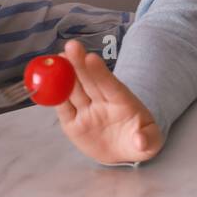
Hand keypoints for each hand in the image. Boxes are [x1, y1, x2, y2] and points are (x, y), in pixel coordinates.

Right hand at [54, 40, 163, 164]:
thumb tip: (140, 140)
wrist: (123, 150)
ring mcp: (86, 110)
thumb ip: (147, 140)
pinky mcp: (72, 122)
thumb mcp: (151, 143)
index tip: (92, 58)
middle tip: (72, 46)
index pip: (110, 85)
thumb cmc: (140, 140)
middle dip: (79, 63)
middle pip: (89, 81)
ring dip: (64, 74)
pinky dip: (53, 96)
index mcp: (123, 102)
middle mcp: (102, 101)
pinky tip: (45, 81)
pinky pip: (62, 107)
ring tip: (56, 59)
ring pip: (73, 90)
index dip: (100, 72)